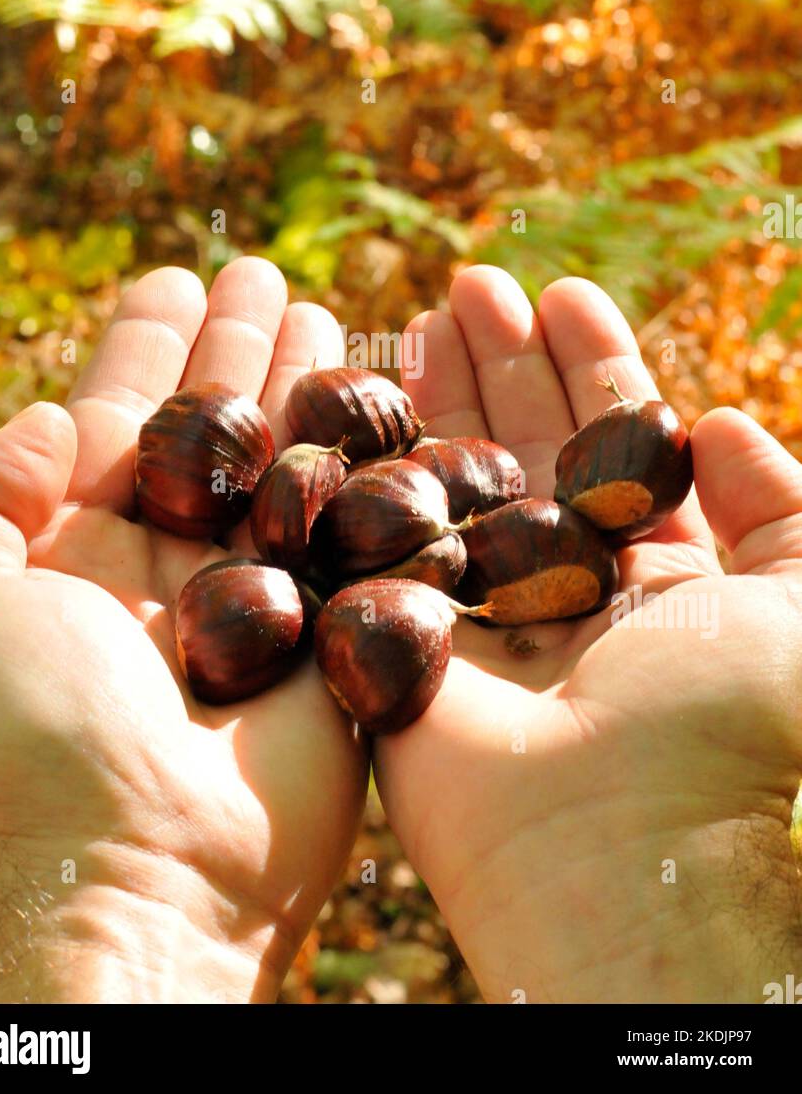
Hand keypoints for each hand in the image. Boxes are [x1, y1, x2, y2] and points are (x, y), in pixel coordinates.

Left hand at [0, 258, 367, 1002]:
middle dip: (237, 348)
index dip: (147, 343)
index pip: (117, 418)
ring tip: (329, 314)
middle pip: (210, 429)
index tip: (178, 276)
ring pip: (286, 466)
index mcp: (75, 551)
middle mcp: (164, 567)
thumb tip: (50, 420)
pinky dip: (373, 469)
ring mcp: (253, 600)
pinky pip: (353, 534)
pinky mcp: (326, 636)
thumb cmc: (28, 737)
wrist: (142, 866)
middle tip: (266, 274)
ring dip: (306, 390)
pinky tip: (393, 409)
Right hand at [374, 266, 801, 1003]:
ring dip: (441, 396)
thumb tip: (720, 425)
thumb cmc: (723, 719)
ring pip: (457, 483)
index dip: (595, 366)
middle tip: (475, 284)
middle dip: (506, 363)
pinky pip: (387, 541)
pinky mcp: (407, 644)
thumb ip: (781, 509)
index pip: (617, 446)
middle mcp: (566, 592)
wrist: (612, 841)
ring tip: (430, 312)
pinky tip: (366, 400)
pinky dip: (374, 469)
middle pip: (528, 449)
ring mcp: (481, 617)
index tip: (565, 293)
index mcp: (657, 580)